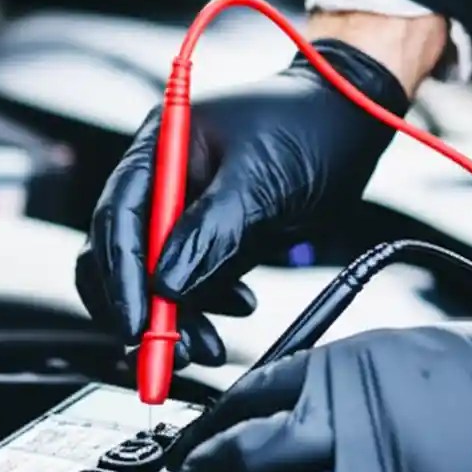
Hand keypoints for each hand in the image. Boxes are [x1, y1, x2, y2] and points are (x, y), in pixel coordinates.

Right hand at [75, 38, 409, 365]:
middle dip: (140, 308)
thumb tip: (165, 286)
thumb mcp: (261, 179)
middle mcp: (161, 182)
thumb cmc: (310, 125)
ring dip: (178, 320)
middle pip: (121, 256)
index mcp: (157, 150)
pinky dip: (208, 307)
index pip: (116, 220)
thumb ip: (210, 232)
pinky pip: (193, 283)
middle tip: (163, 351)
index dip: (120, 277)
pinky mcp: (212, 236)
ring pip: (157, 280)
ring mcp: (185, 212)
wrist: (355, 119)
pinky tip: (240, 308)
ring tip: (209, 347)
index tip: (135, 324)